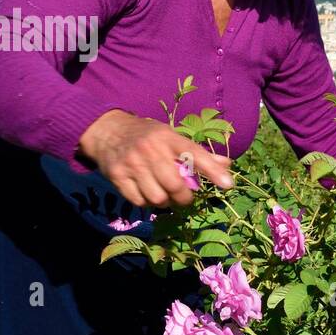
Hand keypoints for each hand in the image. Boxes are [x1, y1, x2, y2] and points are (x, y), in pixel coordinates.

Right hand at [77, 109, 233, 208]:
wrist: (107, 131)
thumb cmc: (148, 136)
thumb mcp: (172, 137)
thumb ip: (199, 154)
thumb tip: (227, 165)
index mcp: (169, 138)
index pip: (195, 155)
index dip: (212, 171)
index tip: (228, 185)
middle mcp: (151, 150)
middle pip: (175, 185)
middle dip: (184, 197)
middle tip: (183, 196)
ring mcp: (132, 164)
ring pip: (158, 198)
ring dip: (165, 201)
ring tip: (164, 194)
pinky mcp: (117, 176)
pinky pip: (139, 201)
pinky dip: (147, 202)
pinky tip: (147, 193)